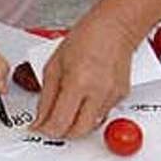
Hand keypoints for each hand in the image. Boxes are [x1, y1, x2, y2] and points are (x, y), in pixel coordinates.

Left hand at [31, 16, 134, 138]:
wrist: (114, 28)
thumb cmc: (85, 38)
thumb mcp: (54, 65)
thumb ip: (46, 97)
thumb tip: (40, 119)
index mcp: (78, 82)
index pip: (59, 123)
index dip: (46, 129)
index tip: (39, 127)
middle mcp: (98, 92)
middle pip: (78, 132)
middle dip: (62, 131)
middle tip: (52, 122)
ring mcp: (112, 96)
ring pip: (91, 125)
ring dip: (77, 121)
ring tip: (70, 103)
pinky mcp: (121, 97)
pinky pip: (102, 114)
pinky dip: (91, 111)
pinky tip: (87, 94)